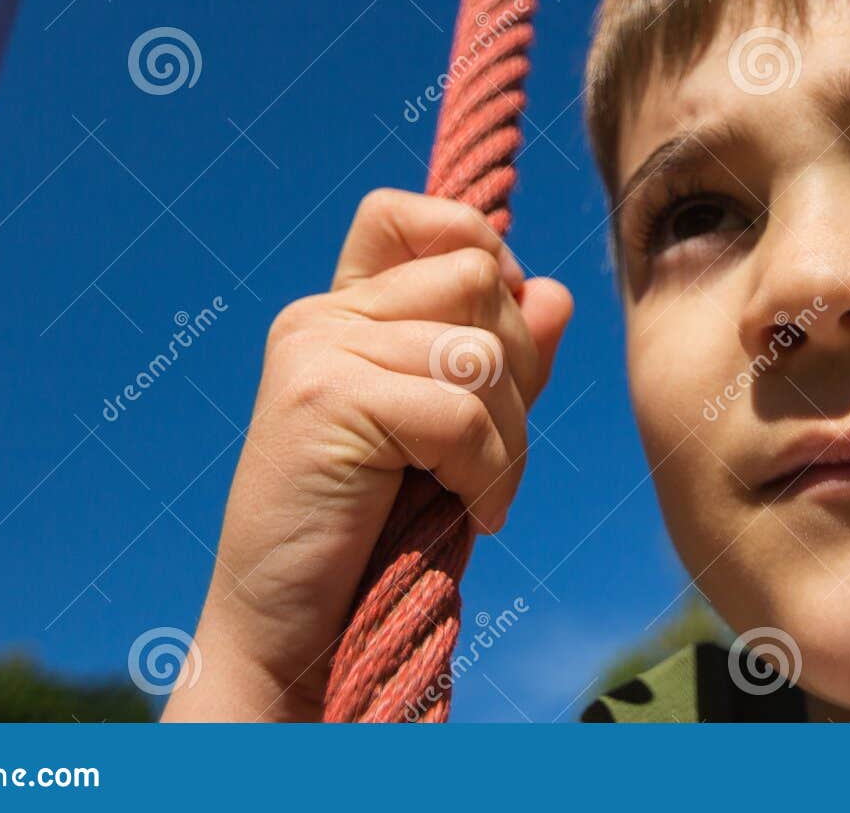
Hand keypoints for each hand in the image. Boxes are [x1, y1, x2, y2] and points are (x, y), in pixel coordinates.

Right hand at [161, 189, 572, 719]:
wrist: (294, 634)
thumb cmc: (376, 536)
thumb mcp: (453, 434)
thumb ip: (502, 361)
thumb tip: (555, 292)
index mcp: (345, 312)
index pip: (418, 216)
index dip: (478, 251)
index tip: (493, 346)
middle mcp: (323, 316)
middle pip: (478, 278)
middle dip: (519, 370)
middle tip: (495, 452)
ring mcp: (318, 351)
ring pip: (480, 349)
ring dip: (510, 435)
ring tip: (481, 493)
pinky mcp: (324, 400)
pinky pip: (460, 413)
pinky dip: (487, 472)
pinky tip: (469, 514)